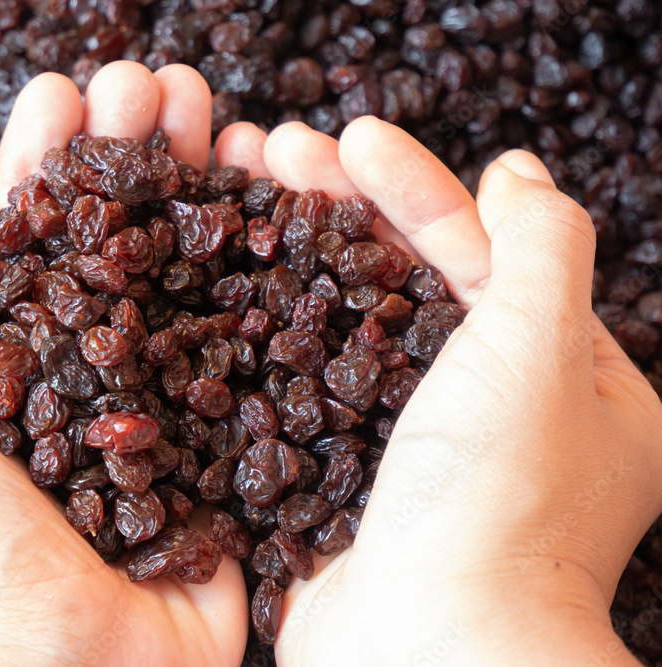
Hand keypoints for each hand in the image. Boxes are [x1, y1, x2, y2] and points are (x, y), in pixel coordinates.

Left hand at [0, 62, 247, 666]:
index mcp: (16, 362)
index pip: (35, 238)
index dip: (49, 161)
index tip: (66, 92)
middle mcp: (96, 371)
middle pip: (122, 239)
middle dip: (136, 152)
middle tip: (155, 81)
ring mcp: (172, 401)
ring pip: (193, 270)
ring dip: (204, 186)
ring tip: (217, 111)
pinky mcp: (236, 440)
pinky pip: (259, 341)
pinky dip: (271, 269)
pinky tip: (280, 202)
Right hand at [216, 118, 661, 664]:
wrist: (428, 650)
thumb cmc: (500, 501)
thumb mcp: (542, 353)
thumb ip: (541, 247)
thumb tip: (519, 174)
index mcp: (569, 380)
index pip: (484, 255)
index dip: (415, 188)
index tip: (349, 139)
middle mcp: (496, 412)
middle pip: (409, 282)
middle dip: (342, 210)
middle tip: (272, 150)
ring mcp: (416, 448)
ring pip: (352, 329)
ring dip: (300, 260)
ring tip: (238, 195)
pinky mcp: (350, 479)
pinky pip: (312, 387)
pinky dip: (274, 335)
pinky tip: (228, 291)